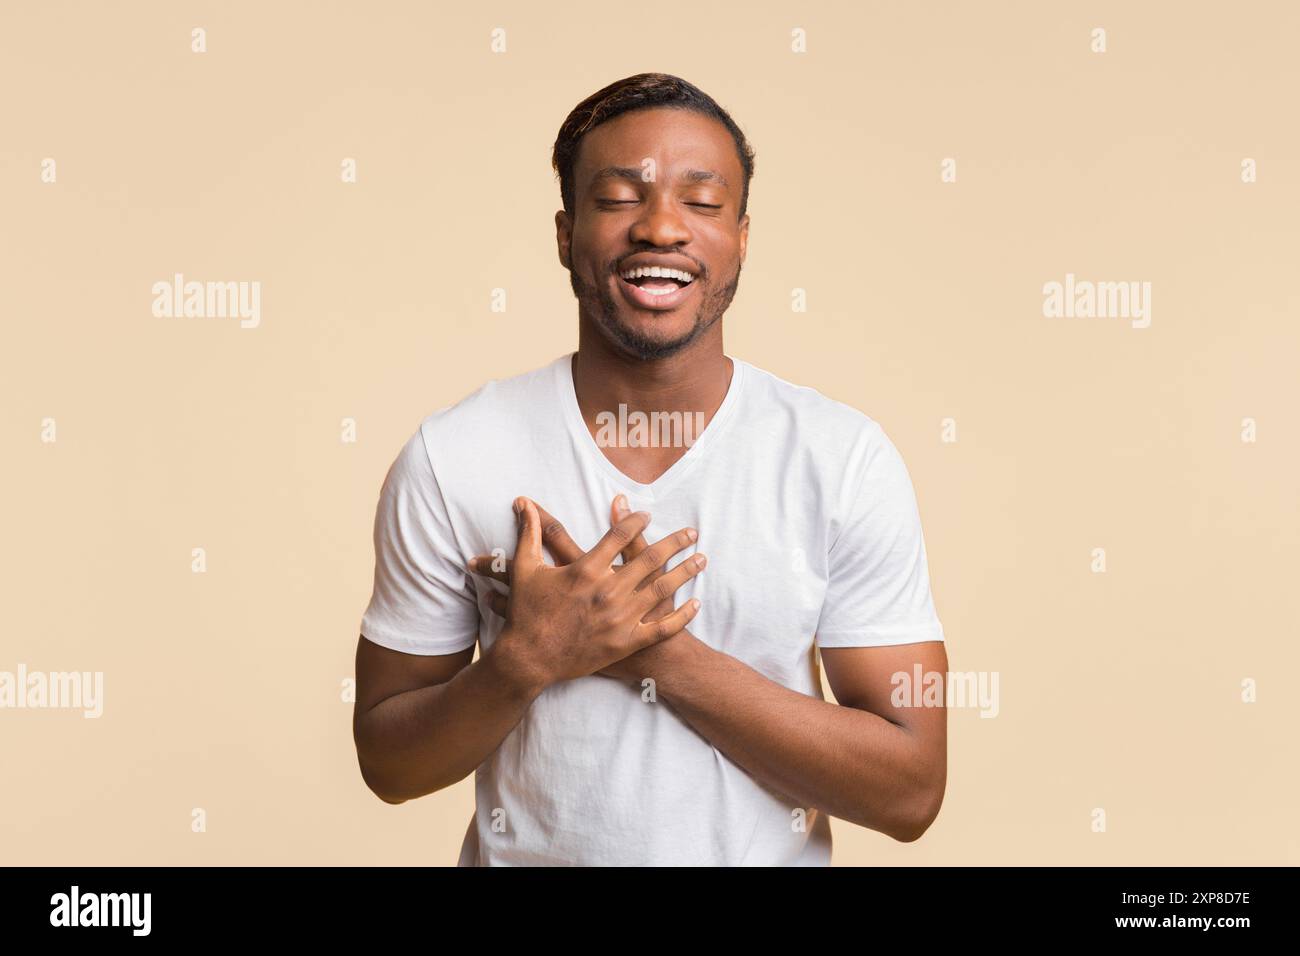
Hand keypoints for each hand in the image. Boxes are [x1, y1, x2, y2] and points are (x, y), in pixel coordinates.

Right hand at [469, 495, 704, 688]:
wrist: (529, 660)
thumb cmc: (527, 613)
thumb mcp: (525, 569)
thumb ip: (529, 533)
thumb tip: (524, 502)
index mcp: (586, 569)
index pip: (619, 535)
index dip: (636, 521)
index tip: (648, 515)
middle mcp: (607, 591)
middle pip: (651, 558)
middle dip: (675, 543)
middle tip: (692, 533)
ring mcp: (620, 618)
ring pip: (662, 589)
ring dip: (685, 572)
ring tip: (702, 559)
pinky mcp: (625, 642)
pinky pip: (661, 627)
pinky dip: (681, 615)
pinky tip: (695, 603)